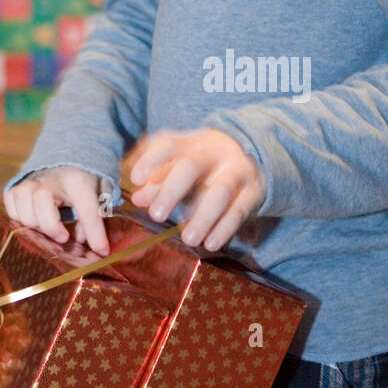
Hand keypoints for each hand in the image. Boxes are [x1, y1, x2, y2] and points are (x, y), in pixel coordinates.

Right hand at [3, 165, 110, 255]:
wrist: (68, 160)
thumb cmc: (86, 181)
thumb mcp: (101, 194)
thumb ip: (96, 216)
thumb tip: (81, 240)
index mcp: (79, 180)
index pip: (87, 209)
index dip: (95, 234)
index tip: (102, 251)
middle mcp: (53, 178)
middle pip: (41, 199)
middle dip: (50, 225)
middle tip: (63, 238)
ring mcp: (33, 180)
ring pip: (22, 198)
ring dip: (32, 221)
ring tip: (46, 230)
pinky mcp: (19, 184)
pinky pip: (10, 200)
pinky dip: (18, 215)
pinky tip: (33, 221)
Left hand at [126, 127, 265, 250]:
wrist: (250, 157)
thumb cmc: (203, 166)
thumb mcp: (180, 167)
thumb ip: (157, 181)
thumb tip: (137, 199)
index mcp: (190, 144)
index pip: (167, 145)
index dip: (150, 160)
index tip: (135, 179)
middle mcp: (213, 154)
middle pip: (191, 166)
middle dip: (172, 190)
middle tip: (156, 216)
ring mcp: (236, 171)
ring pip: (221, 190)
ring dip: (203, 216)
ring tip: (188, 239)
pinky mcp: (252, 191)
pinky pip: (239, 210)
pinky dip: (225, 228)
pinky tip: (211, 244)